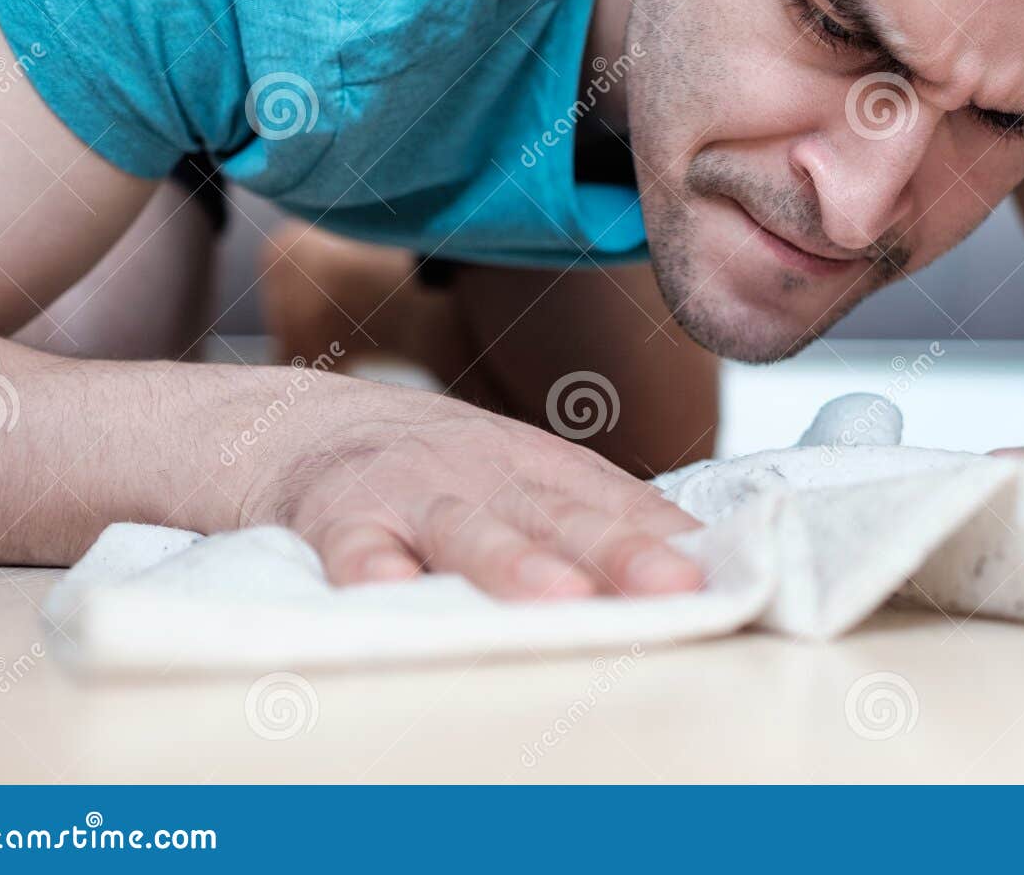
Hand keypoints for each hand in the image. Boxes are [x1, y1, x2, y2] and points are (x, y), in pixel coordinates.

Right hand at [241, 378, 703, 598]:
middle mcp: (485, 474)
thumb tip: (704, 570)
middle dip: (618, 551)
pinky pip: (355, 546)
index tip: (715, 576)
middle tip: (671, 586)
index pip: (617, 503)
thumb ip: (602, 519)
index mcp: (540, 468)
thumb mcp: (524, 477)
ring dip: (512, 563)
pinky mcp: (339, 518)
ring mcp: (412, 493)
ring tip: (559, 597)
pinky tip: (392, 593)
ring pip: (467, 530)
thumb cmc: (442, 473)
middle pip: (558, 516)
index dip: (666, 539)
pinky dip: (371, 568)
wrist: (308, 426)